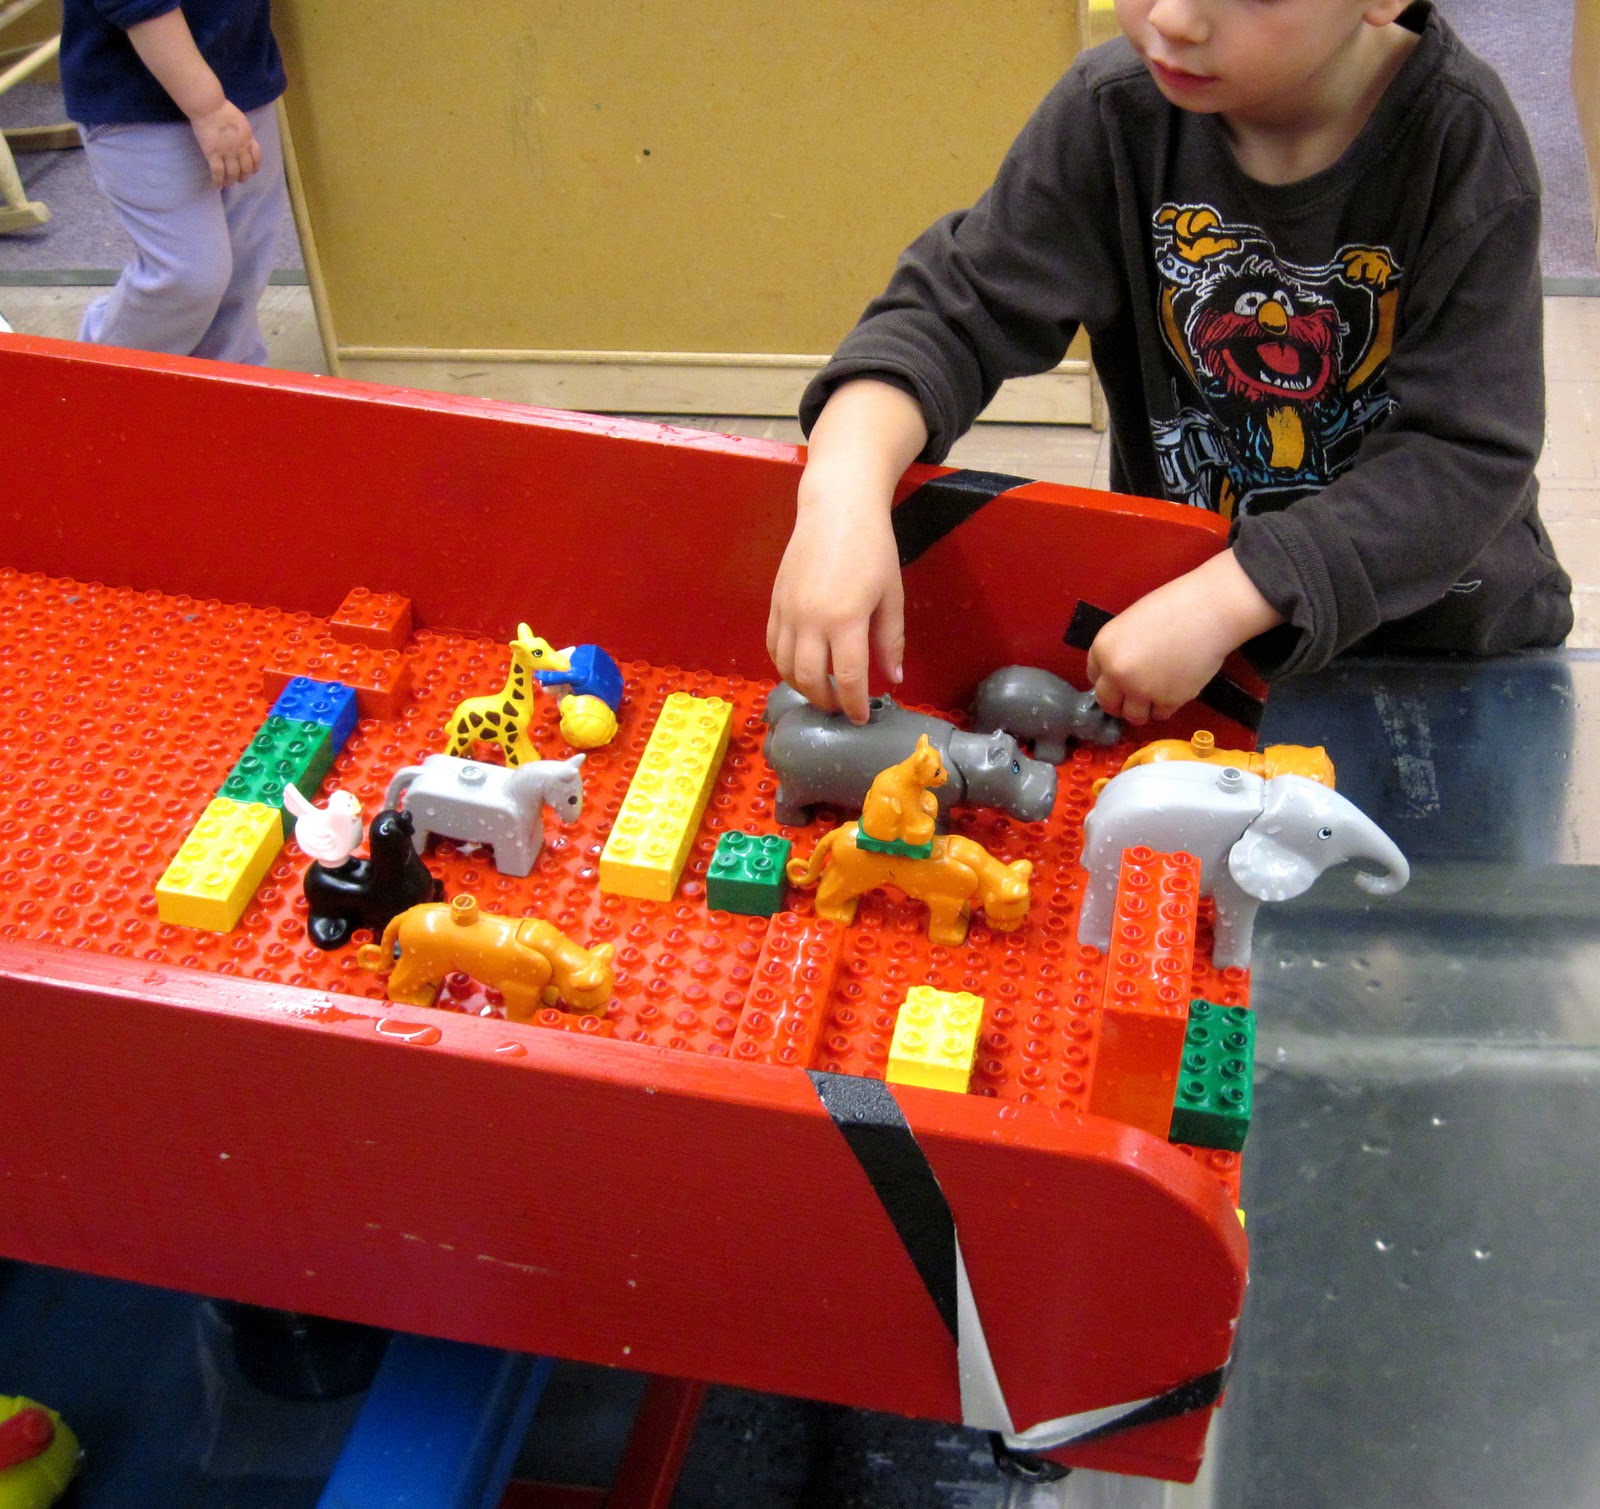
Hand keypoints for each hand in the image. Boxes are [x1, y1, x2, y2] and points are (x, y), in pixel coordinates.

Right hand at [190, 100, 260, 187]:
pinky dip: (218, 181)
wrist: (209, 107)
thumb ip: (243, 132)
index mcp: (248, 138)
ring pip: (233, 173)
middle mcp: (240, 148)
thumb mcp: (241, 120)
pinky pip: (218, 172)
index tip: (253, 171)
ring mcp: (227, 152)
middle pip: (246, 168)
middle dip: (244, 176)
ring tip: (229, 184)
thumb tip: (243, 138)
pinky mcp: (213, 154)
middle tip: (240, 180)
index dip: (256, 165)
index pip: (257, 156)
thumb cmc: (222, 108)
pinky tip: (217, 187)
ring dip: (232, 180)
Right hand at [767, 379, 927, 723]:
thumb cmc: (872, 547)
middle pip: (810, 679)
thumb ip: (890, 640)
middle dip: (826, 702)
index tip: (862, 718)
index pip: (847, 679)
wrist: (836, 507)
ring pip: (785, 667)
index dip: (854, 705)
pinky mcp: (775, 602)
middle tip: (842, 708)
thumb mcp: (891, 595)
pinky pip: (772, 645)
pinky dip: (783, 665)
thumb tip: (895, 679)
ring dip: (802, 687)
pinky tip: (800, 668)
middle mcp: (810, 620)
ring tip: (821, 692)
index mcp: (845, 620)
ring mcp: (787, 611)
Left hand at [1086, 551, 1281, 724]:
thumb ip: (1119, 650)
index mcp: (1103, 648)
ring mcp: (1140, 690)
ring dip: (1143, 709)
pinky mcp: (1167, 701)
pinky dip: (1167, 705)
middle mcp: (1116, 673)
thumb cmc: (1174, 607)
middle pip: (1108, 703)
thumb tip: (1117, 674)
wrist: (1210, 611)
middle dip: (1120, 702)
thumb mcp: (1131, 624)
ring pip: (1134, 716)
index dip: (1108, 679)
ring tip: (1157, 693)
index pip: (1093, 677)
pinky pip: (1161, 714)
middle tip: (1135, 696)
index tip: (1119, 680)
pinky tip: (1176, 686)